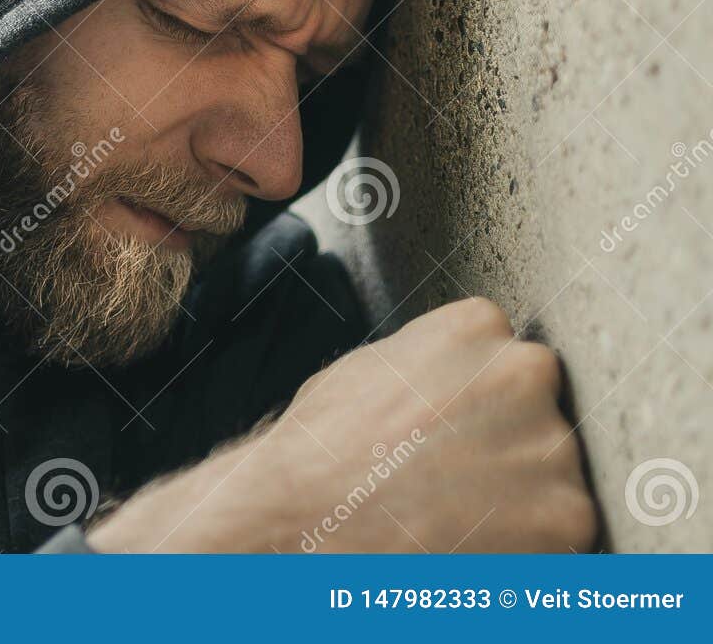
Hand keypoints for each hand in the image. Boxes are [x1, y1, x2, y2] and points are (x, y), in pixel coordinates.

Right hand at [86, 296, 597, 551]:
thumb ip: (434, 363)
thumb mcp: (371, 369)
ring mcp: (552, 443)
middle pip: (538, 408)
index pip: (503, 354)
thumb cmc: (321, 449)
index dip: (477, 400)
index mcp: (474, 326)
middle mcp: (525, 371)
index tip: (452, 428)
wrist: (303, 516)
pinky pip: (564, 530)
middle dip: (507, 442)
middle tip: (454, 478)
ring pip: (555, 470)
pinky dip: (530, 545)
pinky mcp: (568, 513)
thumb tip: (456, 381)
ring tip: (456, 516)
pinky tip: (473, 543)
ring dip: (521, 495)